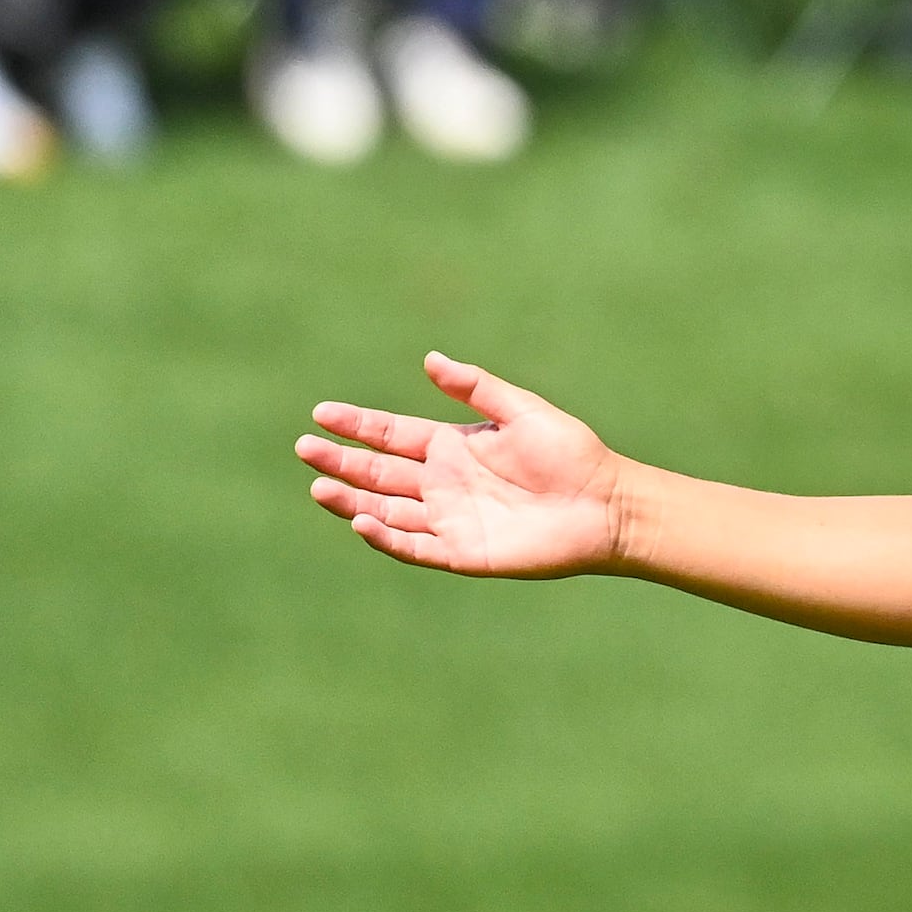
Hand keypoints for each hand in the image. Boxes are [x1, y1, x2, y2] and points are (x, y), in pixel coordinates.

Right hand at [298, 352, 627, 576]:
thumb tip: (430, 359)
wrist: (606, 504)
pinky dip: (386, 537)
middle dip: (340, 461)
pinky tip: (361, 521)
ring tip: (318, 486)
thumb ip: (477, 388)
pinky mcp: (461, 552)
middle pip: (378, 473)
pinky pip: (414, 546)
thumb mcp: (522, 411)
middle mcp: (443, 483)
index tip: (321, 413)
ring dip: (351, 501)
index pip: (390, 435)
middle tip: (305, 448)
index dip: (357, 425)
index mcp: (452, 446)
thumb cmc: (572, 454)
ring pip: (385, 510)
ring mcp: (448, 519)